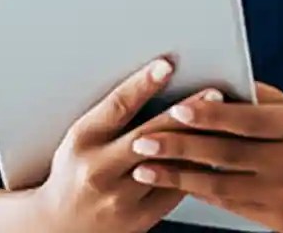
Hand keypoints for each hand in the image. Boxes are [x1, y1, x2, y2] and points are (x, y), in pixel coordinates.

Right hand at [32, 58, 223, 232]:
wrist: (59, 225)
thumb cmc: (74, 172)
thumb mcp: (80, 138)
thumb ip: (111, 116)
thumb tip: (152, 80)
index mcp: (81, 141)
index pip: (116, 107)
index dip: (143, 84)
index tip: (166, 65)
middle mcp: (99, 170)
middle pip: (149, 135)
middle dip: (185, 113)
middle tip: (212, 94)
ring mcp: (120, 198)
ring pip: (169, 165)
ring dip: (198, 142)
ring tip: (223, 123)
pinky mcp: (139, 219)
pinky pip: (176, 190)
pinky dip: (195, 170)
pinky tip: (212, 154)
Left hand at [126, 82, 282, 232]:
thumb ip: (255, 97)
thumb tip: (210, 79)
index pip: (248, 120)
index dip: (211, 114)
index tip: (177, 108)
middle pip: (228, 154)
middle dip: (180, 146)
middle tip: (143, 139)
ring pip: (222, 185)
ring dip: (178, 176)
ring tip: (144, 166)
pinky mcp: (279, 221)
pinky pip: (229, 205)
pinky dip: (198, 193)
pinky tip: (172, 184)